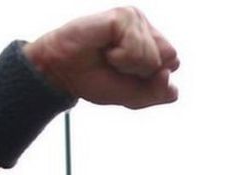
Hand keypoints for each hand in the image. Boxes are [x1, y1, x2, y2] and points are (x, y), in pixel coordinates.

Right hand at [23, 6, 179, 108]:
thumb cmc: (97, 80)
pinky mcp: (123, 16)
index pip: (173, 63)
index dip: (151, 78)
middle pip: (171, 57)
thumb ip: (158, 92)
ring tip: (109, 56)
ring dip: (128, 65)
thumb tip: (169, 74)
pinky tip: (105, 49)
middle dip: (144, 72)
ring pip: (154, 56)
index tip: (126, 74)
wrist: (63, 73)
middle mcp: (147, 28)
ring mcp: (135, 20)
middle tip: (118, 66)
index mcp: (154, 44)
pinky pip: (136, 49)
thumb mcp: (134, 97)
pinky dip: (120, 58)